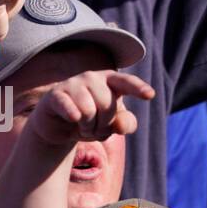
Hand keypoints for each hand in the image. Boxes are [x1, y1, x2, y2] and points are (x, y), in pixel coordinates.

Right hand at [27, 70, 154, 147]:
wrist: (59, 126)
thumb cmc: (91, 121)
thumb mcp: (112, 125)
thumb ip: (125, 124)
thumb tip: (121, 125)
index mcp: (110, 81)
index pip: (126, 83)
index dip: (137, 88)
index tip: (150, 95)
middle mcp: (92, 78)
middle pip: (106, 105)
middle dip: (103, 125)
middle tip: (94, 129)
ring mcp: (72, 84)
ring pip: (88, 110)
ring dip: (87, 128)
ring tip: (82, 127)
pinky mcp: (56, 94)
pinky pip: (70, 108)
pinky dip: (73, 117)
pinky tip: (72, 118)